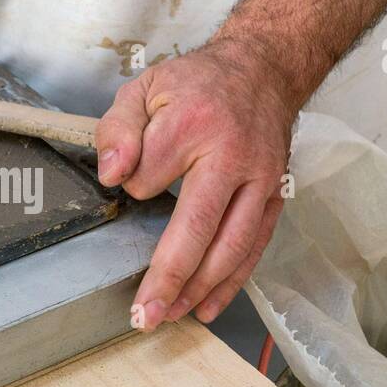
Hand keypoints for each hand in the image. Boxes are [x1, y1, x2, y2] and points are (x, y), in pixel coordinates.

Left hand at [95, 42, 294, 330]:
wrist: (263, 70)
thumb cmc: (197, 84)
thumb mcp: (144, 88)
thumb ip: (117, 129)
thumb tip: (111, 176)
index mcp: (192, 123)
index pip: (148, 178)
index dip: (133, 187)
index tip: (132, 180)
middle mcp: (232, 156)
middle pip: (198, 229)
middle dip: (168, 278)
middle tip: (143, 316)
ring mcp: (260, 180)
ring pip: (231, 248)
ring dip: (198, 289)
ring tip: (168, 316)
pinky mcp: (275, 197)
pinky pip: (254, 248)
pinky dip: (231, 283)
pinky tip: (207, 306)